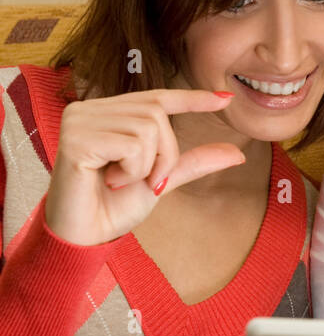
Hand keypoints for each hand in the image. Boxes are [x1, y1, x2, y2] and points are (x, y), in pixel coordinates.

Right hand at [44, 88, 246, 245]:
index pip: (157, 97)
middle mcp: (90, 109)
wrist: (84, 237)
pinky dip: (132, 171)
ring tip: (120, 181)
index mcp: (108, 113)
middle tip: (145, 181)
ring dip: (147, 165)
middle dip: (165, 154)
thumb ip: (191, 162)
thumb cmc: (113, 208)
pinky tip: (109, 182)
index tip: (226, 99)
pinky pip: (130, 146)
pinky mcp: (75, 138)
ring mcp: (79, 120)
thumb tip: (237, 153)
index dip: (192, 98)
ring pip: (147, 129)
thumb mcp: (160, 180)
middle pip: (157, 113)